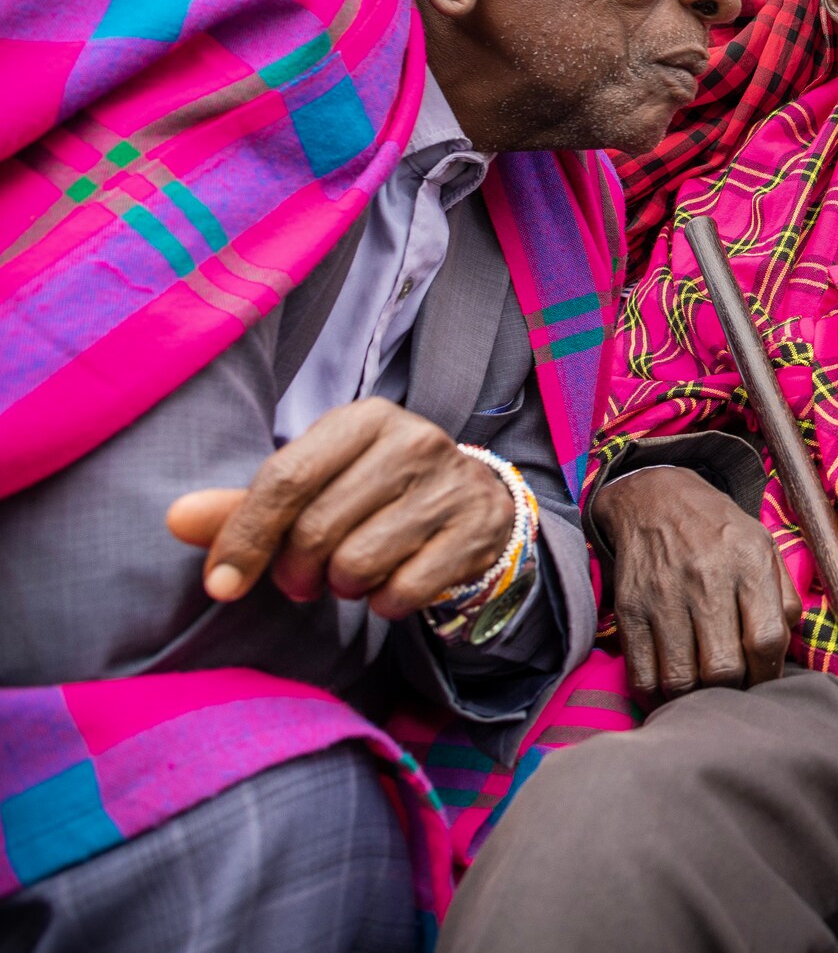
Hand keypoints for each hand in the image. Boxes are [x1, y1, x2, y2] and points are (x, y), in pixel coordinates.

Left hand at [164, 397, 513, 619]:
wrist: (469, 499)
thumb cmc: (372, 493)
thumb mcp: (314, 486)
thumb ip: (246, 506)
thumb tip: (174, 520)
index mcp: (364, 418)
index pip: (286, 479)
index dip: (246, 538)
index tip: (221, 585)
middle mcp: (415, 440)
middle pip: (318, 530)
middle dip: (296, 572)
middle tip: (303, 580)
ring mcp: (452, 484)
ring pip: (359, 564)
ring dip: (342, 587)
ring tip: (353, 573)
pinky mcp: (478, 528)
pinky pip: (404, 590)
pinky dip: (384, 603)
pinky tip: (391, 583)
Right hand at [596, 465, 800, 702]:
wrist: (656, 500)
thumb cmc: (721, 532)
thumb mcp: (765, 546)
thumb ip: (784, 597)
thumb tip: (786, 650)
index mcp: (749, 563)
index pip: (767, 639)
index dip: (770, 675)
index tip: (765, 682)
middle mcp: (707, 580)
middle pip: (723, 668)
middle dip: (733, 691)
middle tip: (734, 690)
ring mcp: (664, 597)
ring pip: (681, 679)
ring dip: (695, 699)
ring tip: (704, 694)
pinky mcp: (630, 609)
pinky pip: (641, 673)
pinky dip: (656, 696)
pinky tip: (670, 693)